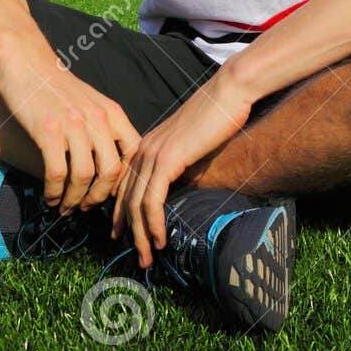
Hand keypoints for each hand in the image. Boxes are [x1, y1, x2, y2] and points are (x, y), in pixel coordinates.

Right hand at [0, 46, 140, 212]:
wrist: (27, 63)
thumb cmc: (56, 87)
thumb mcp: (91, 103)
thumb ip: (102, 128)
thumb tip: (108, 164)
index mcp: (113, 113)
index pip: (134, 152)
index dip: (126, 178)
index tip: (113, 193)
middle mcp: (98, 119)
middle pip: (112, 170)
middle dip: (100, 197)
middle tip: (87, 208)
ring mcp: (74, 125)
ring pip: (85, 176)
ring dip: (75, 198)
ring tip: (66, 208)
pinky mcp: (48, 130)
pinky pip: (58, 172)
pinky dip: (55, 191)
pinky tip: (50, 196)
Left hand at [111, 75, 251, 267]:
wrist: (230, 92)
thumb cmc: (220, 114)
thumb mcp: (194, 143)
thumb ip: (182, 163)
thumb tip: (184, 186)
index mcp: (147, 144)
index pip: (125, 185)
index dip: (120, 212)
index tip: (121, 235)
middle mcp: (143, 149)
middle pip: (126, 199)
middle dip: (128, 231)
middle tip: (136, 256)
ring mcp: (152, 154)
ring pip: (136, 205)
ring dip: (140, 236)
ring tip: (147, 258)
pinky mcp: (167, 160)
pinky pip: (152, 201)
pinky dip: (153, 224)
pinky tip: (160, 240)